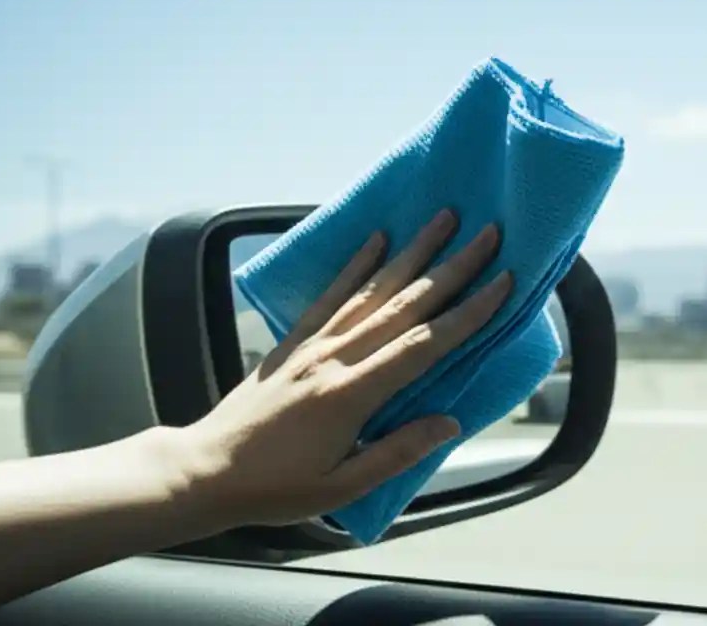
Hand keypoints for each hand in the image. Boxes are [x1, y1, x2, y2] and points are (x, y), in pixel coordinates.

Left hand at [176, 209, 509, 527]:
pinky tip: (378, 238)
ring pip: (373, 288)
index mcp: (351, 395)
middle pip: (405, 304)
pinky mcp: (293, 340)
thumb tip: (450, 422)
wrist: (205, 470)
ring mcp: (312, 343)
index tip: (502, 283)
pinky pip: (332, 293)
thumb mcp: (341, 487)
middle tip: (488, 234)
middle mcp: (334, 358)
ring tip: (443, 218)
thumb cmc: (275, 488)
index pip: (423, 346)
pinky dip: (357, 263)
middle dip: (452, 267)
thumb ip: (398, 452)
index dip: (467, 313)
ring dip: (413, 251)